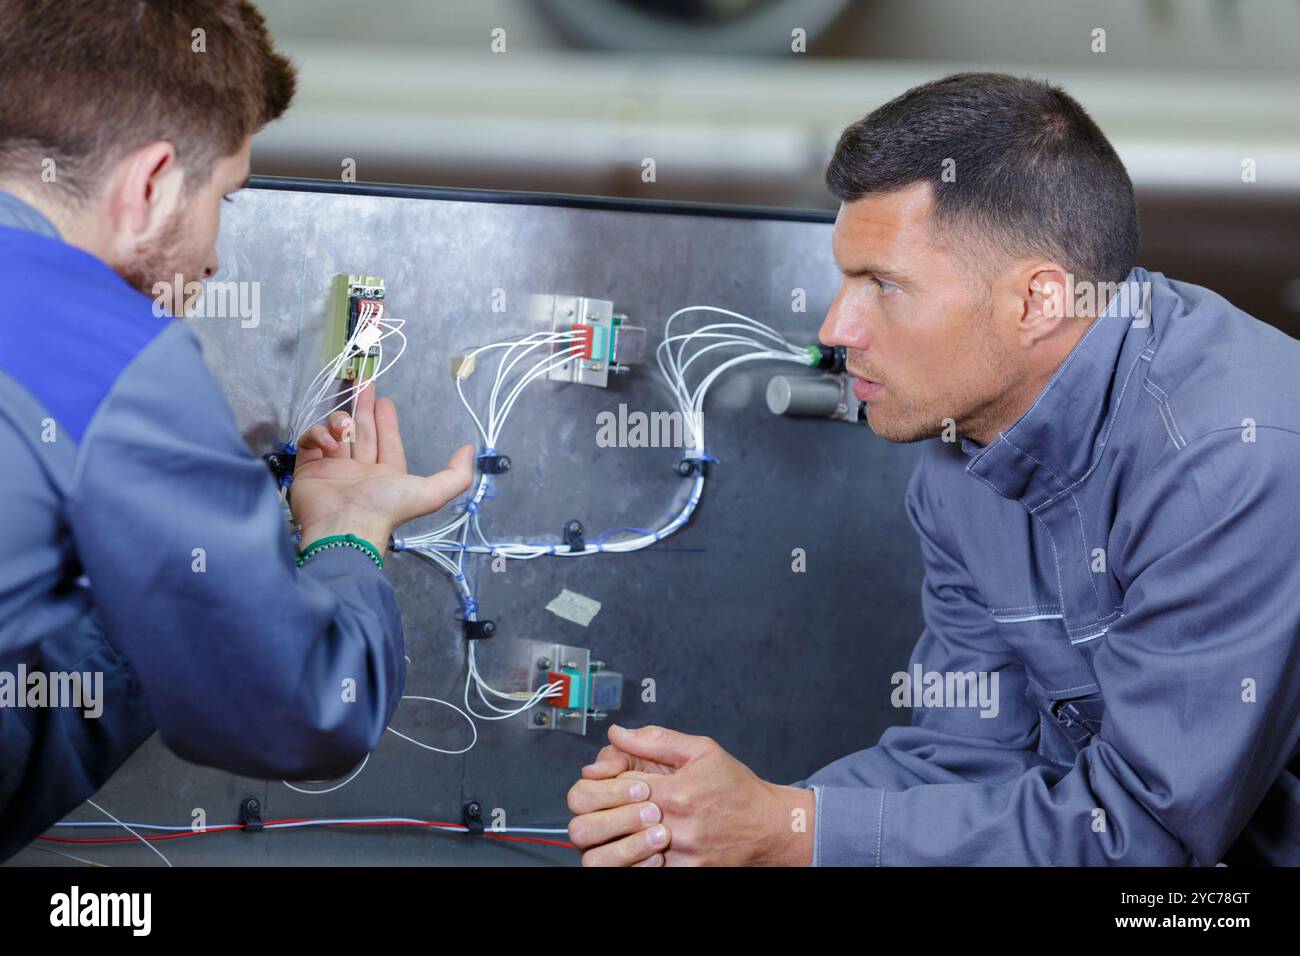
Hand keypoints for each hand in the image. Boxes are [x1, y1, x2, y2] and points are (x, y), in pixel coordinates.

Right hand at [291, 384, 473, 551]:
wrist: (344, 525)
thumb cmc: (385, 507)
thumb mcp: (431, 492)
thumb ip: (456, 474)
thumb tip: (470, 450)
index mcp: (386, 474)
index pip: (387, 441)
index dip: (387, 421)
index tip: (385, 400)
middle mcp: (360, 470)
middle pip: (362, 431)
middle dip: (363, 407)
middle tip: (363, 382)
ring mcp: (332, 468)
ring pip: (337, 433)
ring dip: (341, 422)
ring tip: (344, 426)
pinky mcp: (308, 468)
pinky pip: (311, 441)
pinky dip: (318, 435)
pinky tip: (328, 443)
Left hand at [568, 724, 815, 866]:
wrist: (769, 827)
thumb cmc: (736, 787)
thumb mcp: (702, 751)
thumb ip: (656, 740)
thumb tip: (617, 732)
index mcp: (675, 791)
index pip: (616, 785)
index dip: (606, 779)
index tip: (612, 776)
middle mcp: (674, 827)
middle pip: (607, 822)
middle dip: (600, 810)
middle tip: (610, 804)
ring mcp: (678, 856)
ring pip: (616, 854)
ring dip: (611, 839)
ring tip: (621, 827)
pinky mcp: (684, 873)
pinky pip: (642, 869)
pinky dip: (633, 858)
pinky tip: (639, 844)